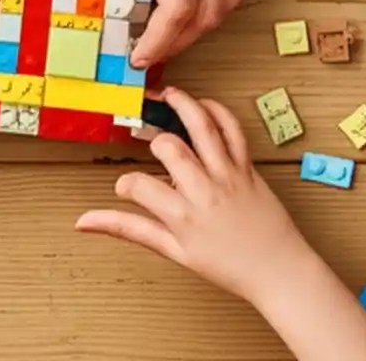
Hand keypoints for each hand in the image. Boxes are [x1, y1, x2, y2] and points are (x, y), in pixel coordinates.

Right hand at [76, 89, 310, 304]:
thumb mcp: (173, 251)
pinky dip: (218, 112)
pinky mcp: (248, 167)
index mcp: (183, 216)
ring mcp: (228, 176)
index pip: (138, 186)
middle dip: (154, 139)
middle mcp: (205, 191)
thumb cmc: (229, 266)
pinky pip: (233, 131)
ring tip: (168, 94)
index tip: (128, 188)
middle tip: (146, 135)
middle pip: (170, 149)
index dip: (124, 184)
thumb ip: (130, 229)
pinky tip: (204, 106)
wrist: (279, 270)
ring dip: (183, 104)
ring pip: (203, 128)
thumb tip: (86, 223)